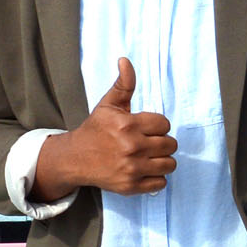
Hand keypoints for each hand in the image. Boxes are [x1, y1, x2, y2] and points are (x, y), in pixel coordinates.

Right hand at [33, 59, 176, 197]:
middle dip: (161, 142)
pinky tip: (143, 170)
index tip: (145, 128)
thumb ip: (123, 84)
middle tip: (147, 142)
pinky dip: (156, 178)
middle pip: (171, 144)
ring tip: (147, 156)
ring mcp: (132, 168)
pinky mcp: (131, 186)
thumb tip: (125, 61)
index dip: (157, 125)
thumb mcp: (108, 104)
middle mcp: (132, 147)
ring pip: (170, 164)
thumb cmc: (96, 130)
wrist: (75, 158)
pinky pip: (161, 183)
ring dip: (162, 160)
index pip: (164, 124)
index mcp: (128, 125)